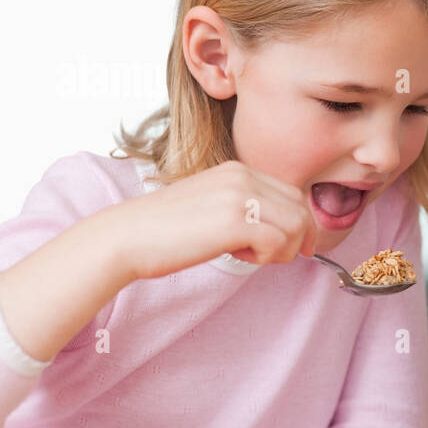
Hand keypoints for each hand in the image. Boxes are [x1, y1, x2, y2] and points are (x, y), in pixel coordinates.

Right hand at [107, 160, 318, 281]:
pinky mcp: (235, 220)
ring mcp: (240, 196)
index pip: (292, 194)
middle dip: (294, 239)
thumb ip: (245, 207)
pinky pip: (278, 242)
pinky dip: (265, 257)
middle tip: (266, 256)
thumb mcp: (212, 205)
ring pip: (296, 226)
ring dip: (279, 250)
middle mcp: (242, 176)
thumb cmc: (165, 231)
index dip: (298, 224)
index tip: (288, 247)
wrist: (127, 237)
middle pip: (300, 209)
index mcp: (237, 170)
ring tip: (246, 254)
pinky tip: (237, 256)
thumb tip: (283, 229)